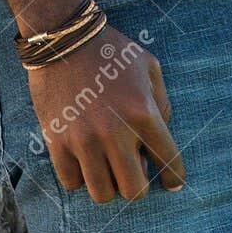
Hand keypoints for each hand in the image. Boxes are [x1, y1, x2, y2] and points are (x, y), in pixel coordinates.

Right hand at [25, 24, 185, 203]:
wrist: (64, 39)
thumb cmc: (111, 51)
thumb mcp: (149, 66)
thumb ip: (162, 103)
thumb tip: (160, 138)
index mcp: (142, 112)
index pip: (168, 160)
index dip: (174, 177)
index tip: (173, 183)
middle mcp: (114, 132)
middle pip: (134, 191)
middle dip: (138, 184)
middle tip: (133, 167)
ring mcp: (83, 140)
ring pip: (102, 194)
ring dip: (109, 182)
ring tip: (107, 163)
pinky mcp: (57, 142)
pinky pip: (72, 182)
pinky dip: (80, 176)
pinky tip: (84, 159)